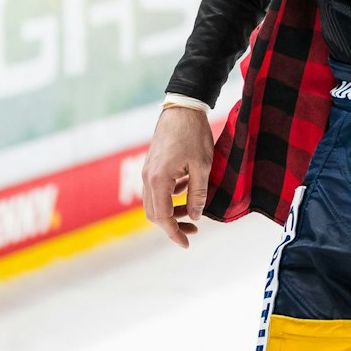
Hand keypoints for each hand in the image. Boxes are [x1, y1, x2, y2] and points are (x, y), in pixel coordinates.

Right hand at [142, 105, 213, 249]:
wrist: (183, 107)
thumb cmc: (194, 134)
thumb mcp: (203, 166)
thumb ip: (198, 194)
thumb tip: (196, 216)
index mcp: (159, 179)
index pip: (163, 217)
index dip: (174, 233)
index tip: (187, 243)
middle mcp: (147, 177)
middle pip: (154, 213)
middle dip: (172, 226)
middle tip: (194, 230)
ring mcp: (147, 170)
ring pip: (153, 202)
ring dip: (171, 212)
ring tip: (193, 215)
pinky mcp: (152, 164)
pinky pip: (156, 189)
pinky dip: (169, 198)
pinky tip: (186, 194)